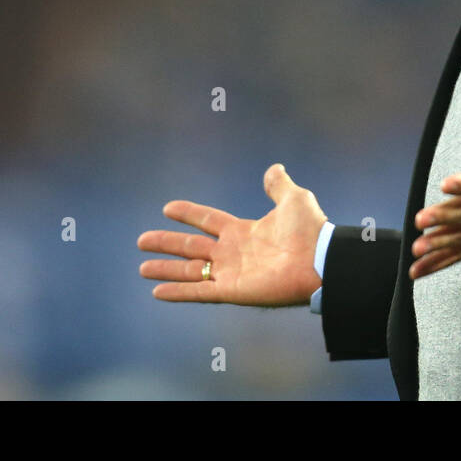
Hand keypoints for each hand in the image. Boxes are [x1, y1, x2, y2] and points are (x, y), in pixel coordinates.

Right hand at [138, 164, 326, 306]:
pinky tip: (158, 293)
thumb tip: (273, 168)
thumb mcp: (293, 199)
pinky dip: (178, 293)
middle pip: (191, 247)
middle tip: (141, 241)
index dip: (188, 214)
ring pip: (189, 271)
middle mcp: (233, 252)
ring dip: (166, 269)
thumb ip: (278, 185)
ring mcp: (230, 273)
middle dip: (166, 244)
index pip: (208, 220)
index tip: (167, 208)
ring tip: (142, 269)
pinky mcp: (232, 291)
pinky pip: (199, 291)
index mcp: (243, 231)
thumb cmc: (309, 231)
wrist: (319, 259)